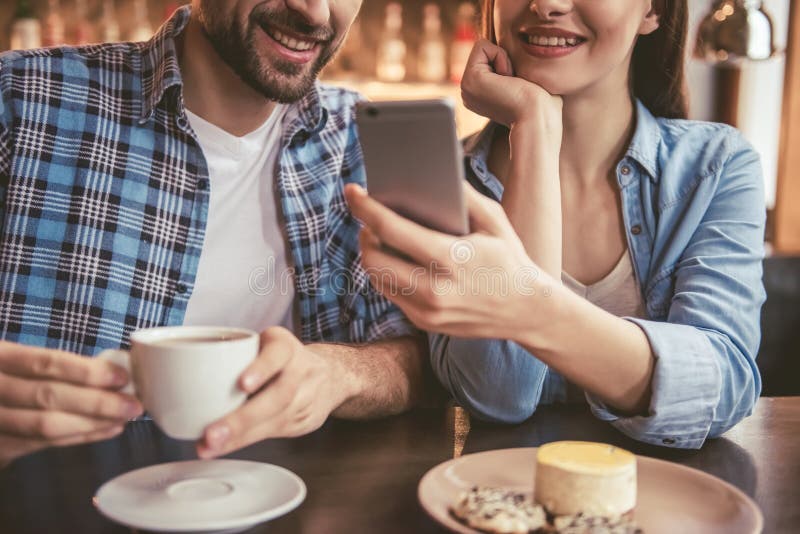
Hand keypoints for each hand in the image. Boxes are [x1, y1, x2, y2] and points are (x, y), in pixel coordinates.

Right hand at [0, 341, 142, 467]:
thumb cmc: (9, 377)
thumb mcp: (17, 359)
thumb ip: (52, 364)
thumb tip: (111, 370)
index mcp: (0, 358)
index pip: (45, 363)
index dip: (86, 371)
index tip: (121, 377)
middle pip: (49, 397)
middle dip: (97, 402)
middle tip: (133, 405)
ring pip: (47, 426)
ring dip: (93, 423)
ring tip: (123, 417)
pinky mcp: (0, 447)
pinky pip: (44, 444)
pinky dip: (80, 437)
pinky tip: (107, 429)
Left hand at [197, 327, 350, 457]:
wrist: (330, 375)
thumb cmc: (281, 359)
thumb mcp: (263, 345)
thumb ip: (234, 356)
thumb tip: (175, 379)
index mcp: (285, 345)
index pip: (277, 354)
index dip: (261, 369)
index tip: (242, 384)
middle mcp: (300, 369)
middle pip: (278, 395)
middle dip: (242, 418)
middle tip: (211, 433)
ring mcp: (307, 397)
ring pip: (277, 419)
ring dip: (240, 436)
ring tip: (211, 445)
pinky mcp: (306, 420)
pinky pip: (275, 433)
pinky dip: (247, 441)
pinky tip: (225, 447)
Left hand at [345, 183, 559, 340]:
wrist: (526, 311)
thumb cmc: (510, 260)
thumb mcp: (495, 221)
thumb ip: (465, 196)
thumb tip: (435, 175)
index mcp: (450, 259)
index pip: (392, 230)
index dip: (367, 208)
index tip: (352, 192)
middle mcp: (434, 290)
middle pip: (374, 259)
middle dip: (365, 234)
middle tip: (369, 220)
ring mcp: (428, 311)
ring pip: (377, 279)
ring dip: (373, 255)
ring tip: (379, 237)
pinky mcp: (425, 323)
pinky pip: (392, 294)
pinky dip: (388, 274)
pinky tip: (397, 260)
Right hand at [461, 39, 562, 134]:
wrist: (538, 116)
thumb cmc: (540, 103)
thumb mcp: (521, 81)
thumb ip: (509, 68)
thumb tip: (509, 49)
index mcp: (479, 94)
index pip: (488, 55)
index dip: (507, 61)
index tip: (515, 85)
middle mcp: (468, 92)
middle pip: (483, 50)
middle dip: (504, 60)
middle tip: (514, 85)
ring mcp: (466, 87)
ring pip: (482, 47)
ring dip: (504, 60)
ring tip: (511, 84)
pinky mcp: (469, 80)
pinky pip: (482, 46)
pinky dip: (501, 57)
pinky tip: (508, 79)